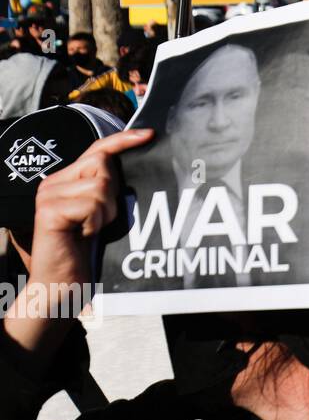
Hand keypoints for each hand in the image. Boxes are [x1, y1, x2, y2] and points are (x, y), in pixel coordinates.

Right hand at [6, 129, 152, 363]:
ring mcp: (48, 194)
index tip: (150, 134)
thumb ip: (110, 190)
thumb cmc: (87, 251)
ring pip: (101, 185)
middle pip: (103, 163)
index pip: (97, 149)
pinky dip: (95, 222)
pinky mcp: (48, 210)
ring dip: (106, 211)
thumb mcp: (103, 214)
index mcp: (67, 180)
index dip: (123, 139)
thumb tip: (140, 162)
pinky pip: (91, 204)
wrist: (63, 285)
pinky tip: (82, 235)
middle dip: (113, 192)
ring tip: (91, 229)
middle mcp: (54, 182)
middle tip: (102, 219)